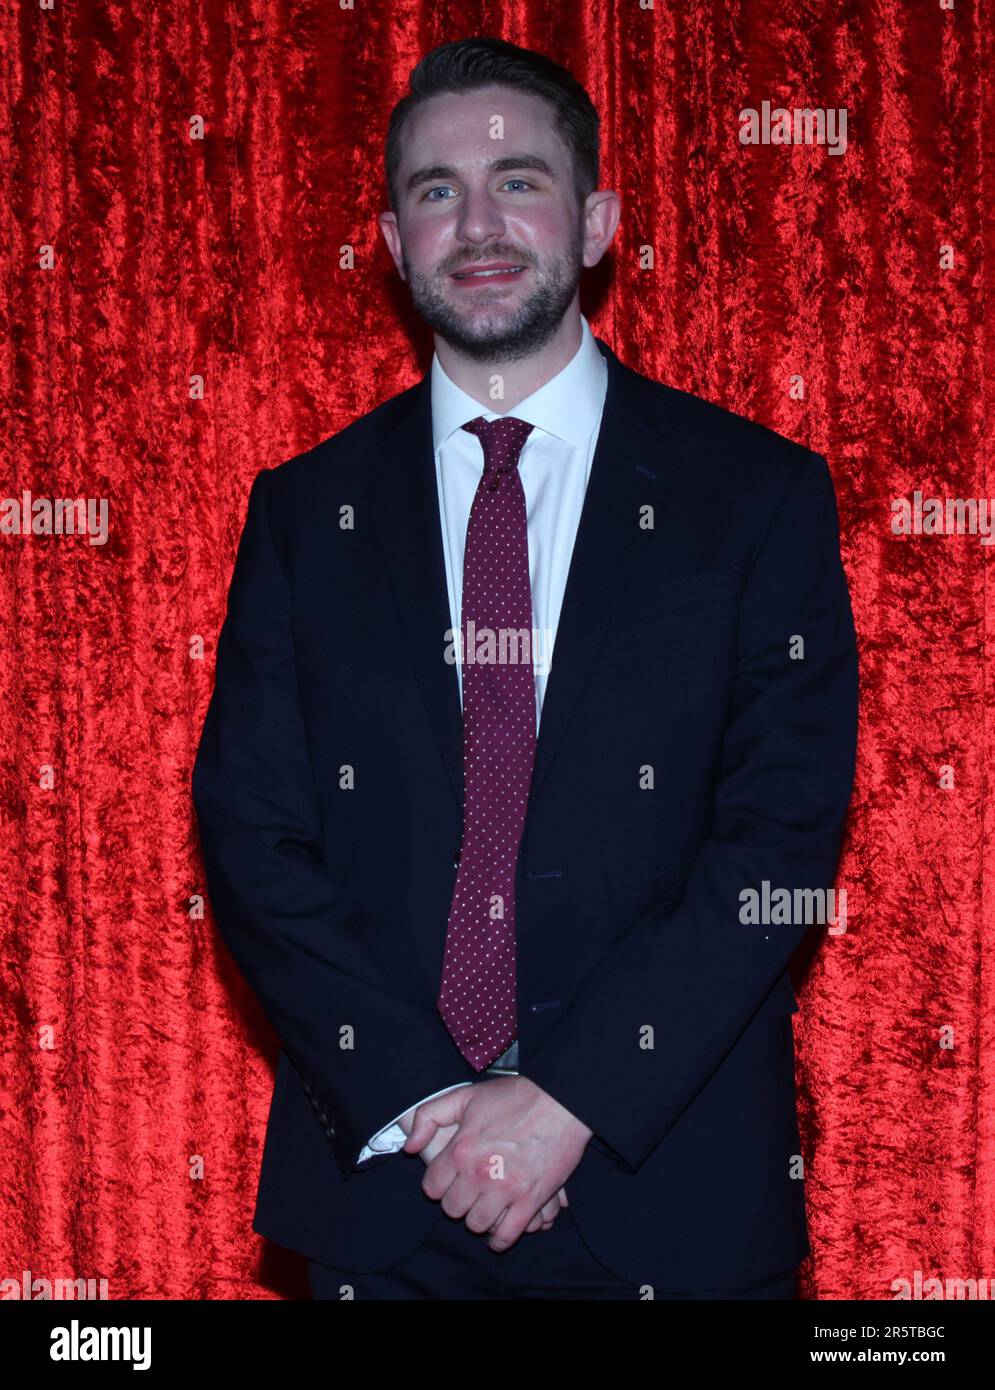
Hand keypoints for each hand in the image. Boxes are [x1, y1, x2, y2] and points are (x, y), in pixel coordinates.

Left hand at [404, 1076, 591, 1251]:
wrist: (560, 1101)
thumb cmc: (513, 1097)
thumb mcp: (464, 1096)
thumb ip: (429, 1116)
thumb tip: (410, 1146)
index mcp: (460, 1149)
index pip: (432, 1187)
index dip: (437, 1185)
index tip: (448, 1180)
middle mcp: (478, 1173)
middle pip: (452, 1209)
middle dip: (457, 1201)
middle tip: (468, 1192)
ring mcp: (505, 1190)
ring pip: (476, 1225)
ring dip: (477, 1219)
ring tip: (484, 1207)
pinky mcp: (530, 1200)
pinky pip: (507, 1235)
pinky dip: (500, 1240)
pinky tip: (498, 1234)